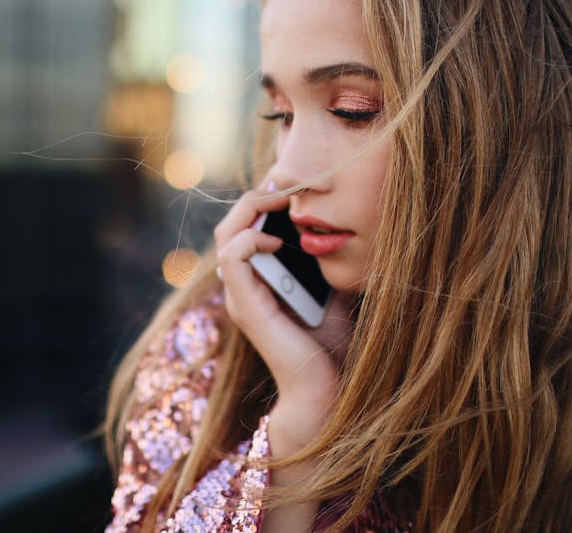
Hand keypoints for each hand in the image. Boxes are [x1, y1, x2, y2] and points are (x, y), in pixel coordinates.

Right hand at [213, 182, 342, 452]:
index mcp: (259, 282)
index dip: (264, 199)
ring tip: (282, 198)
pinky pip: (233, 255)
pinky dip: (253, 237)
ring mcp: (240, 297)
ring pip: (226, 234)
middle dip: (258, 196)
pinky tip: (280, 238)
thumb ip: (328, 264)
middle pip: (231, 224)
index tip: (295, 182)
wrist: (330, 389)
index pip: (246, 227)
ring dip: (252, 208)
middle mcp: (243, 287)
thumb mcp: (334, 292)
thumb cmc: (332, 348)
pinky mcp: (246, 305)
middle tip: (288, 182)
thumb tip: (346, 230)